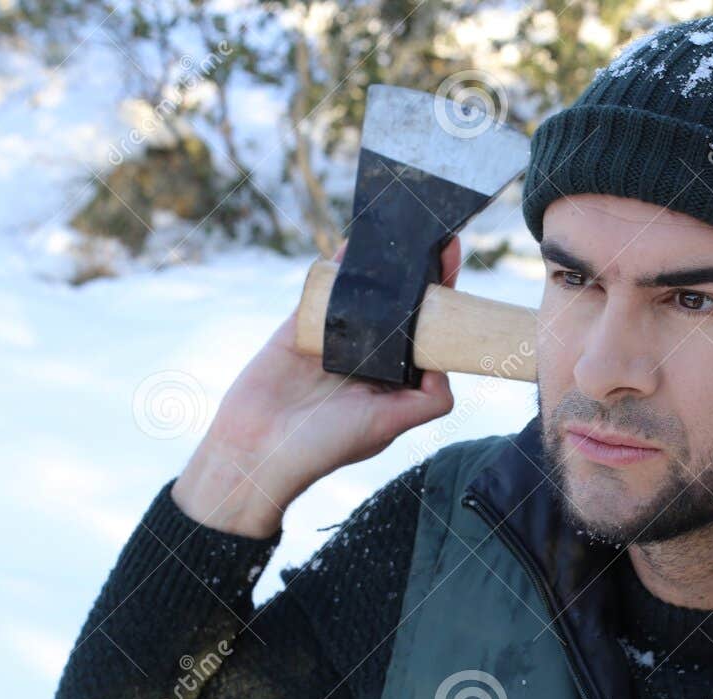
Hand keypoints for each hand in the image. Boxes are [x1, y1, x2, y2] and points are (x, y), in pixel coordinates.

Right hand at [173, 236, 460, 535]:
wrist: (255, 449)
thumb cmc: (323, 446)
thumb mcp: (386, 426)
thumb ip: (425, 402)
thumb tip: (447, 366)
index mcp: (392, 382)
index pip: (427, 338)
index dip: (444, 308)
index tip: (457, 276)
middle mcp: (368, 359)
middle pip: (401, 311)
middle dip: (422, 280)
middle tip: (443, 243)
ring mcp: (335, 340)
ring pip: (366, 297)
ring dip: (385, 268)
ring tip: (410, 235)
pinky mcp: (301, 326)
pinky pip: (324, 290)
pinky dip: (341, 266)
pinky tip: (357, 243)